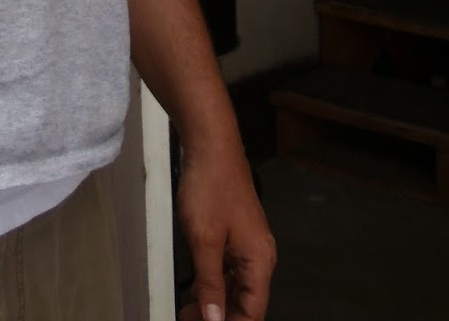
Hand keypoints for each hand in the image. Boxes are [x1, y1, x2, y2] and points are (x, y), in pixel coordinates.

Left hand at [176, 148, 275, 320]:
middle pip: (245, 301)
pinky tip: (197, 288)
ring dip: (215, 301)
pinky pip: (228, 267)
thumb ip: (210, 284)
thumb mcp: (204, 241)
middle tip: (189, 320)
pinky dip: (213, 281)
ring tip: (189, 311)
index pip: (253, 312)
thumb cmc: (210, 187)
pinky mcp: (234, 231)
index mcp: (259, 262)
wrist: (210, 144)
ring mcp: (247, 242)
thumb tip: (215, 319)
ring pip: (235, 285)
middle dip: (220, 316)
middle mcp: (259, 255)